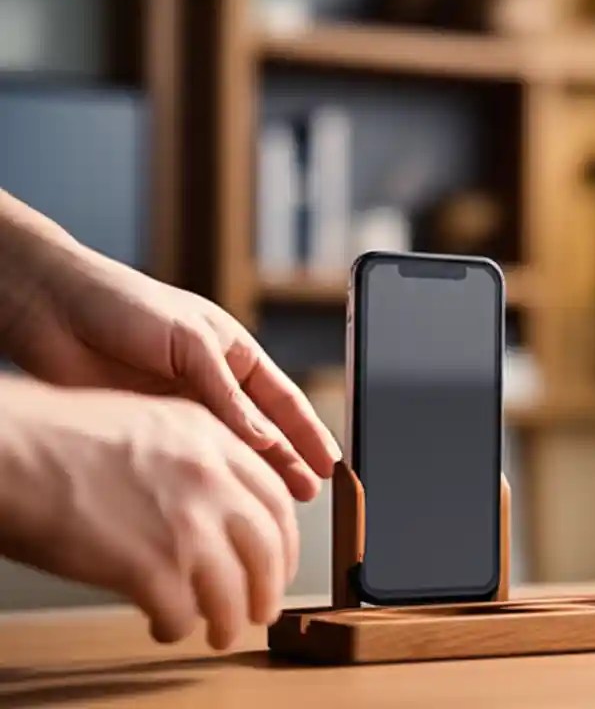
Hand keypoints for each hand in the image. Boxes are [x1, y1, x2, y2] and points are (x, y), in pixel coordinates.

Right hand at [0, 379, 296, 648]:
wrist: (9, 450)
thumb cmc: (58, 436)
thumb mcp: (150, 423)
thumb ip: (194, 457)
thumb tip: (216, 503)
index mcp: (213, 439)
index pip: (277, 498)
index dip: (284, 540)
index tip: (279, 561)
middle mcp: (211, 478)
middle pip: (268, 548)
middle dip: (270, 587)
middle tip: (262, 609)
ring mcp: (187, 523)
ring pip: (235, 589)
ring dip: (231, 619)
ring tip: (220, 632)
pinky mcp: (152, 566)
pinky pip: (184, 613)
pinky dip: (178, 627)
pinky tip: (164, 627)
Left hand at [1, 227, 338, 500]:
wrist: (50, 308)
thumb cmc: (122, 304)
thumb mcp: (189, 341)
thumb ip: (226, 392)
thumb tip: (263, 438)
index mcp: (233, 354)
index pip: (284, 400)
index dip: (308, 433)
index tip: (330, 463)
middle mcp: (212, 384)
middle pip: (262, 431)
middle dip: (288, 462)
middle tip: (309, 494)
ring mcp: (179, 409)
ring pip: (226, 451)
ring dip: (250, 476)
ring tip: (272, 505)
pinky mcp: (145, 429)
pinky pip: (186, 460)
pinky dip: (206, 478)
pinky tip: (219, 497)